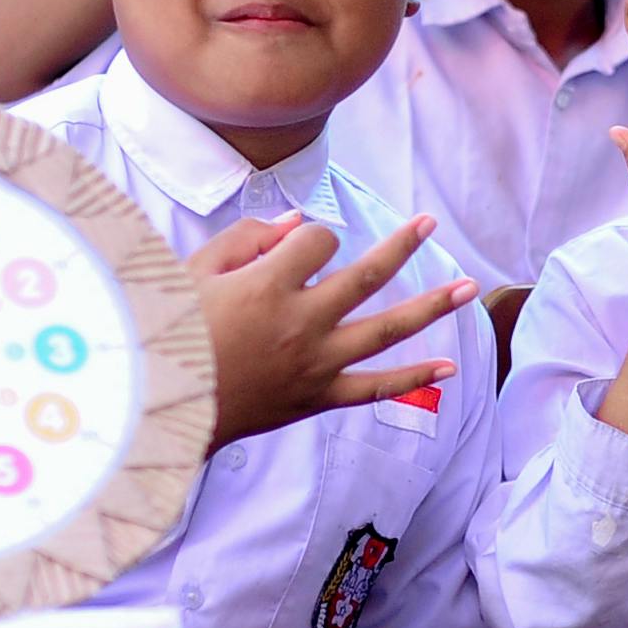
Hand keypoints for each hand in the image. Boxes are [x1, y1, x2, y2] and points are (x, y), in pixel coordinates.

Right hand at [184, 211, 476, 446]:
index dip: (309, 237)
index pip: (317, 241)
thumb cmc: (168, 331)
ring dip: (431, 306)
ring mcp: (316, 363)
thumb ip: (246, 238)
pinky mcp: (318, 398)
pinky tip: (448, 369)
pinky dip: (412, 380)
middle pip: (367, 274)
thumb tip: (298, 222)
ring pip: (386, 329)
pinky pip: (374, 389)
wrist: (159, 405)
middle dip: (403, 245)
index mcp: (268, 285)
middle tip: (429, 222)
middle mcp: (302, 322)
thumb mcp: (193, 272)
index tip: (290, 248)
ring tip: (468, 287)